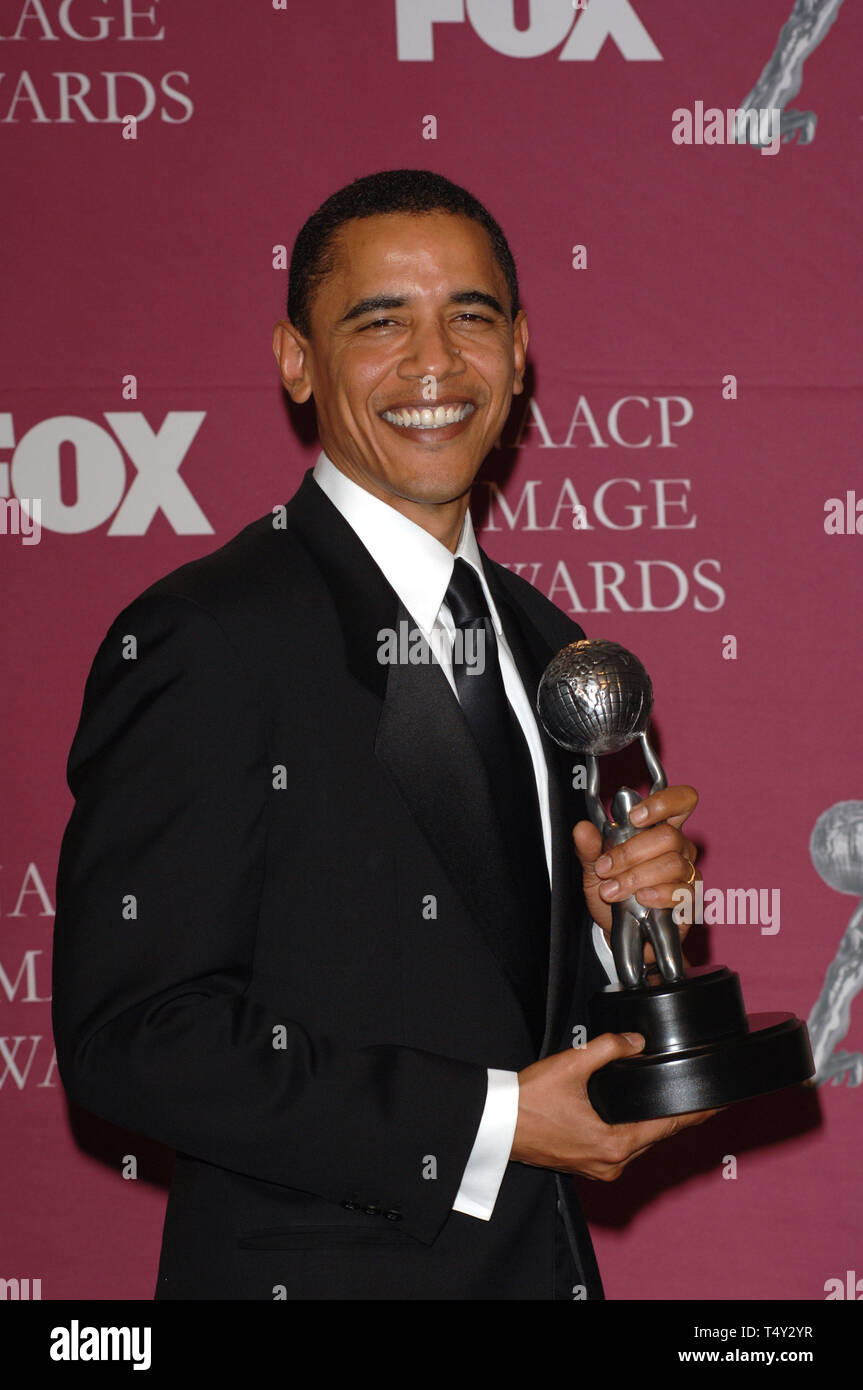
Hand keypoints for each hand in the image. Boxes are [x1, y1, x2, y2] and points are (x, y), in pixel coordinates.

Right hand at [511, 1035, 718, 1177]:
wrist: (496, 1125)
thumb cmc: (527, 1102)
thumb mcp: (571, 1065)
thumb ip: (609, 1047)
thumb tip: (636, 1041)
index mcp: (615, 1144)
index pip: (669, 1127)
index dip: (697, 1114)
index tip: (720, 1105)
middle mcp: (611, 1163)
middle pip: (658, 1138)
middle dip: (681, 1118)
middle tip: (706, 1101)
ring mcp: (598, 1168)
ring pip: (640, 1145)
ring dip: (658, 1126)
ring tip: (680, 1107)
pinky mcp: (585, 1164)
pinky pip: (622, 1149)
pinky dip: (635, 1133)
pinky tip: (641, 1119)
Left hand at [573, 783, 698, 957]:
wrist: (622, 934)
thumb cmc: (614, 895)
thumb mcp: (594, 871)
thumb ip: (589, 849)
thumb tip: (582, 828)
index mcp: (659, 830)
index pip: (680, 802)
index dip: (664, 802)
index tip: (634, 816)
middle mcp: (680, 848)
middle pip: (669, 836)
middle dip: (631, 852)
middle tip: (605, 868)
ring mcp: (689, 874)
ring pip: (673, 864)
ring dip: (637, 877)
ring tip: (613, 891)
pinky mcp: (692, 900)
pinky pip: (682, 892)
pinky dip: (658, 895)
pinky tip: (641, 899)